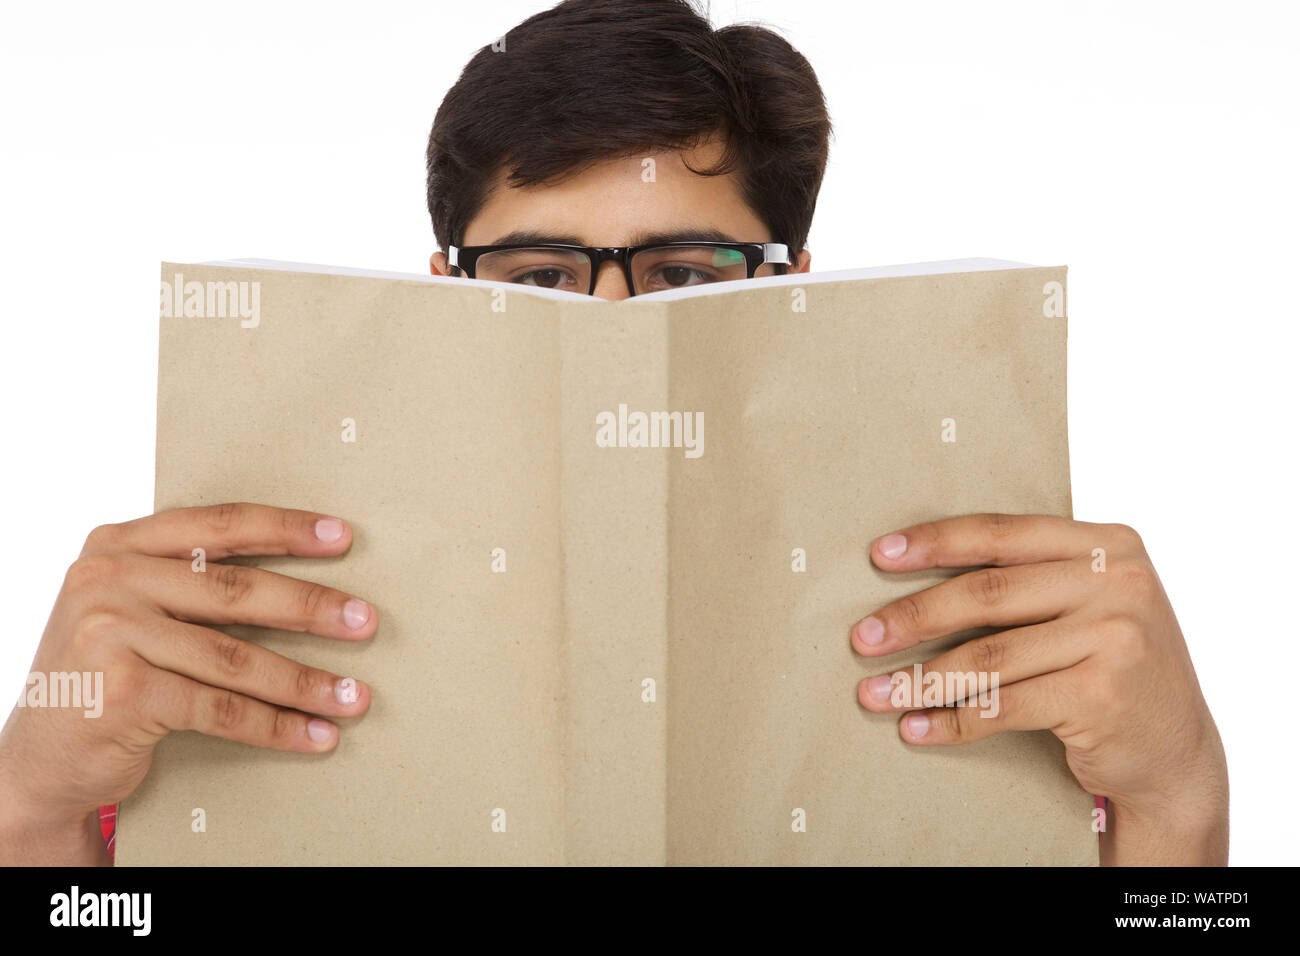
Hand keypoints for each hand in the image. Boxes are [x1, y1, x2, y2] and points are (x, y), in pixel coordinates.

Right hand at [0, 503, 376, 864]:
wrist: (38, 757)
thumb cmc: (104, 673)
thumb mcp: (130, 608)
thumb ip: (186, 580)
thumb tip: (298, 576)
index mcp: (118, 544)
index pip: (218, 525)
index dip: (285, 529)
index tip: (343, 537)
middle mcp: (108, 580)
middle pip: (235, 589)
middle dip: (311, 607)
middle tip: (365, 621)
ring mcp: (111, 635)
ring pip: (235, 657)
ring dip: (304, 681)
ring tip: (354, 695)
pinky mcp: (125, 693)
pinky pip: (221, 708)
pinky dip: (275, 725)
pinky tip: (314, 735)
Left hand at [851, 514, 1227, 865]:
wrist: (1177, 753)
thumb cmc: (1113, 667)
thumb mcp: (1089, 604)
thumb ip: (1031, 577)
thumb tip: (915, 566)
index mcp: (1108, 544)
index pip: (1002, 534)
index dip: (935, 542)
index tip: (879, 556)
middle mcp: (1119, 582)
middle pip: (987, 594)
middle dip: (913, 617)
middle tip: (862, 638)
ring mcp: (1116, 638)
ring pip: (989, 657)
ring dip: (920, 679)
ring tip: (873, 693)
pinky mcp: (1102, 695)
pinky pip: (1004, 706)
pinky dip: (952, 721)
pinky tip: (916, 728)